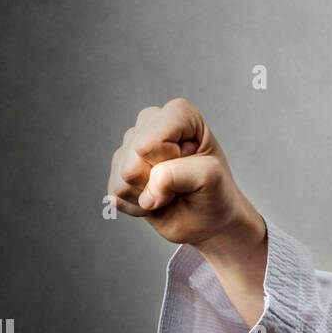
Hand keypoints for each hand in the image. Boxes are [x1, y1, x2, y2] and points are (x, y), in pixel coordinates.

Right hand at [107, 98, 259, 254]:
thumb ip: (182, 173)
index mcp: (179, 114)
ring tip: (170, 190)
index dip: (171, 160)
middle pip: (134, 159)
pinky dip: (139, 205)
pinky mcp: (118, 172)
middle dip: (159, 180)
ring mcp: (130, 147)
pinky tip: (156, 198)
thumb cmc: (215, 192)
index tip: (192, 164)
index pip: (151, 141)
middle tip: (182, 182)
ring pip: (124, 178)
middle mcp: (150, 123)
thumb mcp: (212, 177)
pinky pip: (116, 193)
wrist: (208, 218)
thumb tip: (150, 187)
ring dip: (149, 195)